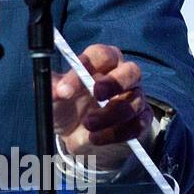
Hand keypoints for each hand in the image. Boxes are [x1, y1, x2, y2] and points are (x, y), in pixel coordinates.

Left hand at [51, 43, 153, 170]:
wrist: (74, 138)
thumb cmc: (65, 107)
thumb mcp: (53, 97)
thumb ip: (53, 88)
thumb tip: (58, 90)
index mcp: (100, 62)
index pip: (101, 55)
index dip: (86, 66)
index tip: (66, 89)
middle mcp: (122, 76)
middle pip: (132, 70)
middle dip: (115, 83)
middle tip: (96, 94)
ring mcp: (135, 97)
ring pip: (135, 101)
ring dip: (110, 115)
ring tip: (88, 125)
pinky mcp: (141, 120)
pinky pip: (138, 125)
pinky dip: (118, 133)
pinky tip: (98, 138)